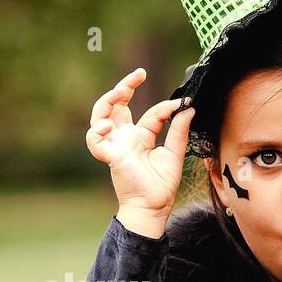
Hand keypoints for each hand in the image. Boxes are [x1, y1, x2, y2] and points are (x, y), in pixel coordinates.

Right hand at [86, 67, 194, 231]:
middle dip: (124, 87)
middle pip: (116, 106)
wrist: (155, 206)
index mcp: (141, 137)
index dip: (164, 107)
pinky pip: (93, 140)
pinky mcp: (109, 155)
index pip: (149, 113)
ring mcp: (115, 145)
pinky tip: (108, 125)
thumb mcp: (175, 152)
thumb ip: (178, 130)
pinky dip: (96, 130)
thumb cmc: (162, 185)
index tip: (180, 104)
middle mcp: (125, 138)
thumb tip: (187, 106)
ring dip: (106, 100)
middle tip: (138, 74)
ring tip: (119, 91)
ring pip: (99, 115)